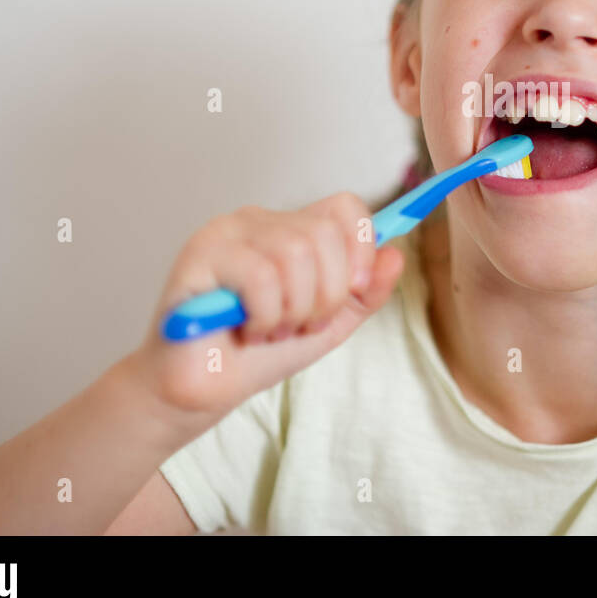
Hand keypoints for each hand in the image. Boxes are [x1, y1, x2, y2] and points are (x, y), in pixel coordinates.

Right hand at [130, 193, 404, 420]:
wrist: (205, 391)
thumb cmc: (260, 352)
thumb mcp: (331, 323)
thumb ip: (367, 291)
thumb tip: (396, 254)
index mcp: (291, 228)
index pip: (345, 206)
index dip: (362, 248)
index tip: (355, 290)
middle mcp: (259, 220)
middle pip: (325, 233)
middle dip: (327, 293)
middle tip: (300, 323)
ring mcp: (227, 233)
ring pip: (296, 253)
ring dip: (293, 310)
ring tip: (271, 329)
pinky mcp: (200, 254)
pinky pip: (261, 276)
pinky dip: (265, 315)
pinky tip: (247, 329)